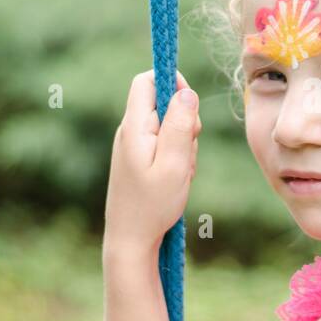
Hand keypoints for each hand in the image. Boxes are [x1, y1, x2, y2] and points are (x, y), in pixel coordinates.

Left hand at [104, 69, 201, 252]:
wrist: (131, 240)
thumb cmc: (152, 205)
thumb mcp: (175, 164)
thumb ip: (181, 125)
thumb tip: (186, 91)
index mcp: (134, 127)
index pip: (146, 81)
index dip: (171, 81)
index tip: (190, 105)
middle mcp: (130, 132)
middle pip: (162, 102)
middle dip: (185, 120)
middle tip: (189, 151)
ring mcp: (134, 146)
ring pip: (168, 126)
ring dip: (184, 143)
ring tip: (181, 173)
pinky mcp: (139, 160)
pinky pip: (164, 145)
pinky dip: (177, 157)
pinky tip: (176, 180)